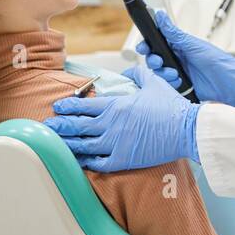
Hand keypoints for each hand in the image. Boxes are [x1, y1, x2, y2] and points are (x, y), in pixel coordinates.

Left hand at [45, 59, 200, 172]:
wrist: (186, 129)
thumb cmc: (172, 108)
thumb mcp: (154, 83)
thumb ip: (138, 75)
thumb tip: (129, 72)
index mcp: (116, 105)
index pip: (83, 105)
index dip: (68, 106)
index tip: (58, 107)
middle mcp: (111, 124)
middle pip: (77, 125)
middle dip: (60, 125)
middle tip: (48, 126)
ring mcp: (115, 143)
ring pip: (83, 145)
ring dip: (68, 143)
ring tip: (56, 143)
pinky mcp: (123, 159)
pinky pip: (98, 162)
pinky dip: (86, 161)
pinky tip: (79, 160)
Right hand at [133, 10, 234, 108]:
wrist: (230, 83)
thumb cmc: (217, 61)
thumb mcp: (192, 45)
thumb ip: (173, 32)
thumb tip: (159, 15)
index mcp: (179, 45)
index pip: (156, 42)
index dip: (147, 44)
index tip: (144, 47)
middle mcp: (177, 58)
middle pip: (154, 58)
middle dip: (153, 60)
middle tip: (159, 61)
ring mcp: (178, 72)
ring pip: (159, 72)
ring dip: (163, 73)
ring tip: (175, 73)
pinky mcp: (181, 85)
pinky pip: (167, 85)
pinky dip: (171, 83)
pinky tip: (180, 82)